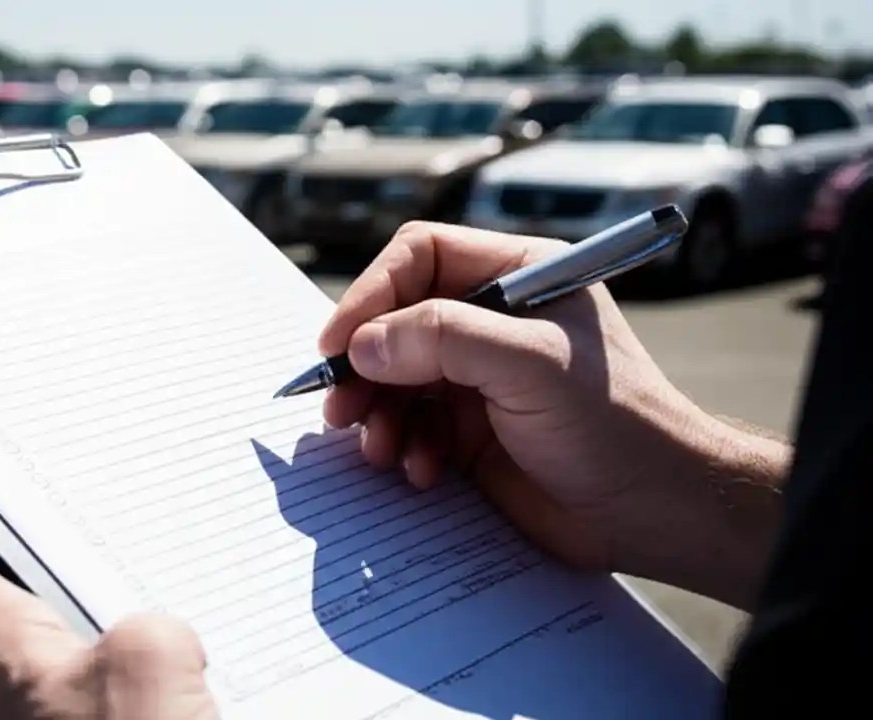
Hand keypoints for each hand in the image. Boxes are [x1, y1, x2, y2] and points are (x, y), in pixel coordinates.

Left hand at [0, 529, 218, 718]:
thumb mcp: (149, 658)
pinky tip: (206, 667)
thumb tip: (169, 649)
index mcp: (1, 651)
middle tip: (134, 520)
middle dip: (88, 563)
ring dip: (138, 626)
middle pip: (43, 601)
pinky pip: (130, 696)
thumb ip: (153, 624)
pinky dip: (162, 676)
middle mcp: (21, 689)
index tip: (5, 471)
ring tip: (189, 590)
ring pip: (96, 653)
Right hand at [318, 222, 789, 607]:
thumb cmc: (615, 424)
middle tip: (338, 405)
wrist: (654, 512)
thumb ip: (443, 339)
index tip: (339, 343)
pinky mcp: (470, 429)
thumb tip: (362, 344)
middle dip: (363, 365)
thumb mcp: (531, 365)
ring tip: (379, 448)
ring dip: (377, 413)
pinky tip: (422, 470)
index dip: (372, 293)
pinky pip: (410, 425)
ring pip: (394, 377)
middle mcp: (492, 319)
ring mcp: (479, 375)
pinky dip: (403, 446)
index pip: (420, 257)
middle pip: (396, 320)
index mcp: (516, 276)